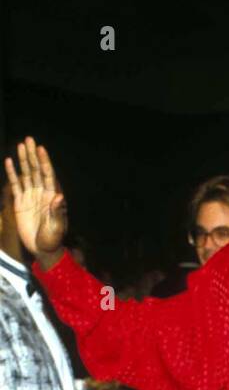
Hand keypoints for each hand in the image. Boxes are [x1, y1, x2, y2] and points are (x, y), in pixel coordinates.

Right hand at [4, 137, 66, 263]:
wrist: (42, 249)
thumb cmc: (53, 239)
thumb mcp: (57, 227)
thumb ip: (57, 212)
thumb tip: (59, 197)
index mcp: (52, 197)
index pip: (48, 175)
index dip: (45, 162)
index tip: (41, 149)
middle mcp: (42, 193)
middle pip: (36, 170)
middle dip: (33, 155)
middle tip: (29, 139)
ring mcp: (30, 196)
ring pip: (26, 174)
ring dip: (23, 160)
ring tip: (21, 145)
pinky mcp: (20, 202)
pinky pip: (15, 185)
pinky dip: (13, 174)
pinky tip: (10, 162)